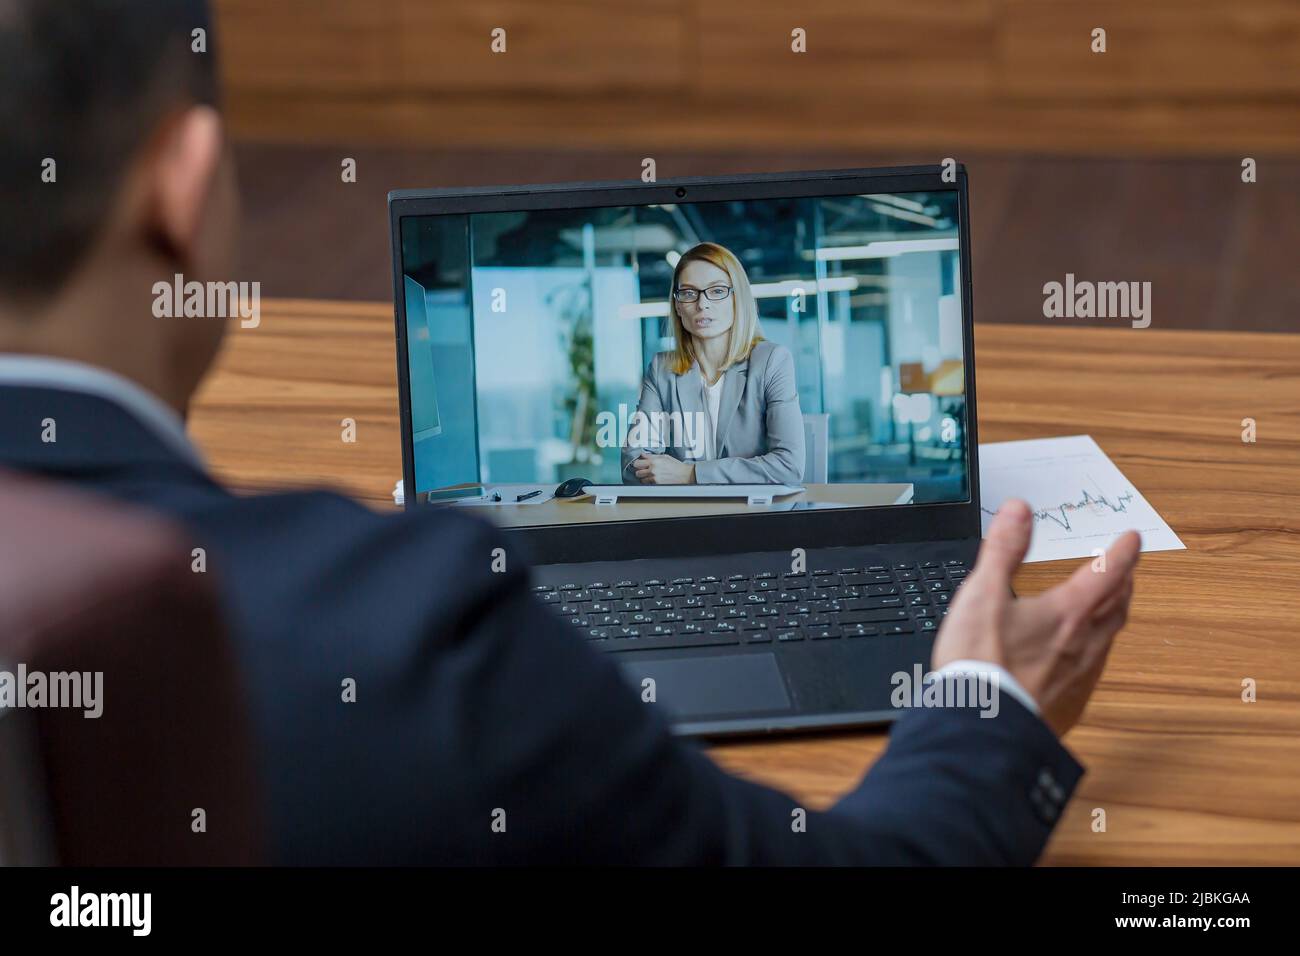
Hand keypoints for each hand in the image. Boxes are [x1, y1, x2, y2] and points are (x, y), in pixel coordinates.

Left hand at [632, 454, 695, 484]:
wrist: (684, 475)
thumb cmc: (676, 465)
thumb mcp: (664, 457)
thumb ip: (652, 456)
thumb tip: (643, 455)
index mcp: (654, 461)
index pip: (637, 462)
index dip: (636, 463)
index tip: (637, 464)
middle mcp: (653, 469)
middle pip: (637, 471)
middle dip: (638, 471)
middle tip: (642, 470)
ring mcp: (654, 477)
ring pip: (641, 479)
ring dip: (643, 477)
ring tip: (648, 475)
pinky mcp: (657, 484)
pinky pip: (647, 483)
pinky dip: (648, 482)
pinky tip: (653, 479)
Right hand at [932, 498, 1140, 736]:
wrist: (981, 721)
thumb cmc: (980, 660)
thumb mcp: (983, 593)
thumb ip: (1003, 549)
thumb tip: (1019, 510)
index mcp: (1067, 612)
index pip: (1106, 573)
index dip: (1122, 553)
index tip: (1133, 539)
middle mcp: (1081, 642)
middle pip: (1116, 606)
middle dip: (1124, 583)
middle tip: (1126, 571)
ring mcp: (1077, 673)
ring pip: (1108, 637)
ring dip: (1115, 614)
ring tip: (1111, 606)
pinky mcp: (1065, 698)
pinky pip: (1093, 665)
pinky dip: (1097, 647)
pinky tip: (1083, 653)